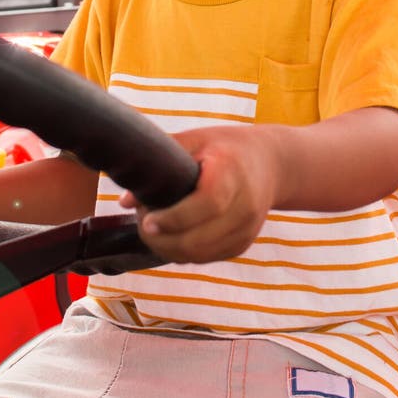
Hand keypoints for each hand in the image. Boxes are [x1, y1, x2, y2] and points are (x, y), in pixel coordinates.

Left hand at [119, 126, 276, 263]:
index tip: (146, 219)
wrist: (273, 163)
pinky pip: (206, 258)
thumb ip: (161, 163)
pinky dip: (184, 252)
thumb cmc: (228, 147)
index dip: (174, 218)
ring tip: (152, 229)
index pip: (206, 205)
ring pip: (200, 256)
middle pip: (199, 240)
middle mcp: (245, 207)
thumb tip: (124, 199)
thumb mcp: (197, 139)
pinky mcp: (243, 245)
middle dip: (162, 239)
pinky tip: (170, 236)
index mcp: (232, 174)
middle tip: (141, 222)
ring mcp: (246, 230)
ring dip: (169, 249)